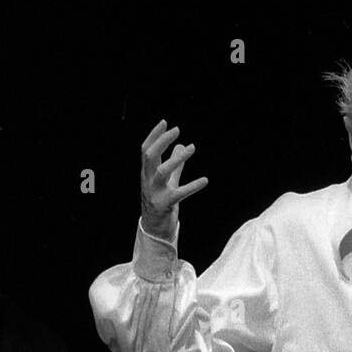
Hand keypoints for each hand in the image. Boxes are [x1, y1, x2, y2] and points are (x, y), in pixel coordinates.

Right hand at [140, 119, 208, 236]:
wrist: (155, 229)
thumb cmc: (161, 201)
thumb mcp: (168, 180)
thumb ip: (175, 164)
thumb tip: (182, 145)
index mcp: (147, 173)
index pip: (146, 149)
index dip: (154, 135)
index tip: (165, 122)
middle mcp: (148, 181)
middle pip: (149, 156)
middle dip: (161, 141)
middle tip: (177, 130)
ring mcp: (155, 193)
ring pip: (162, 171)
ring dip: (177, 159)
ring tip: (192, 148)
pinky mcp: (165, 205)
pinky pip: (179, 193)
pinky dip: (193, 186)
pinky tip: (205, 180)